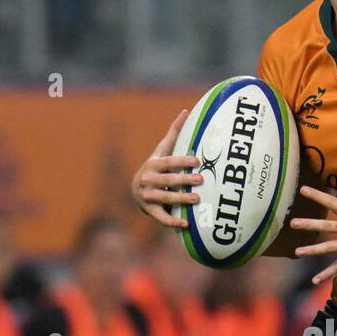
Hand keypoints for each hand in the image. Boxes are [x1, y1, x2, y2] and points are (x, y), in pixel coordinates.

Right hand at [131, 110, 198, 229]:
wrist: (136, 189)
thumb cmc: (156, 166)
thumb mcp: (162, 150)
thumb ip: (174, 133)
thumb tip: (186, 111)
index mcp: (153, 164)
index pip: (169, 162)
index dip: (182, 162)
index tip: (197, 161)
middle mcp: (148, 180)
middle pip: (167, 180)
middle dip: (183, 180)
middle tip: (201, 180)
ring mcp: (148, 196)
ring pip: (165, 198)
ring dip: (181, 199)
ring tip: (197, 199)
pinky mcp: (150, 210)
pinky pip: (162, 217)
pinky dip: (173, 221)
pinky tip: (186, 224)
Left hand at [289, 186, 336, 282]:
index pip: (333, 202)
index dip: (318, 195)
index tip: (303, 190)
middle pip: (327, 226)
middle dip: (309, 224)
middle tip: (293, 223)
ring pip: (330, 248)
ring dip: (312, 250)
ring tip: (297, 252)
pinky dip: (327, 274)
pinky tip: (315, 280)